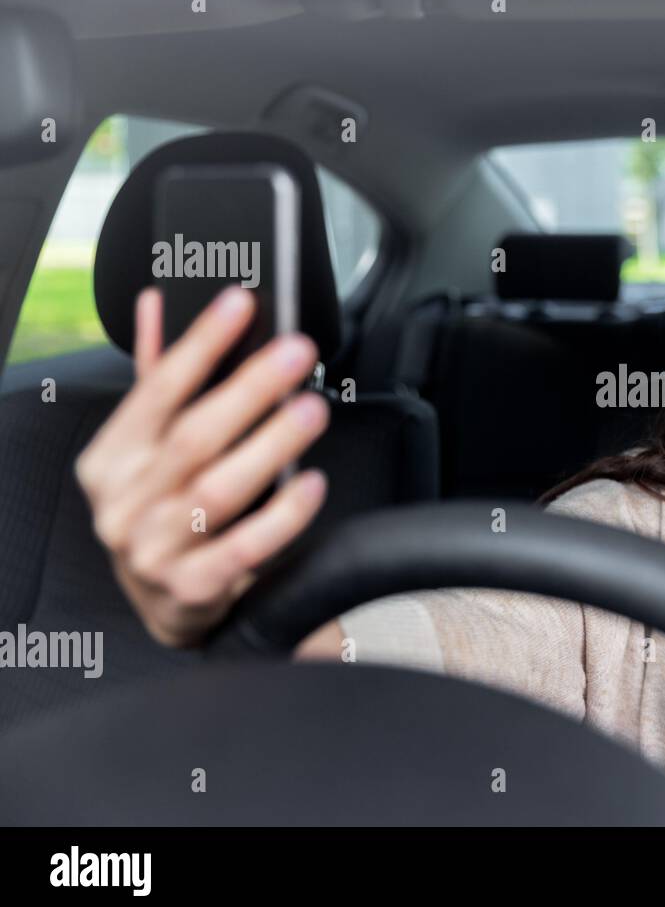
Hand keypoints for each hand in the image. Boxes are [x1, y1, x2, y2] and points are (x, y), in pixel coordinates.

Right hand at [75, 285, 330, 647]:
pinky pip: (244, 547)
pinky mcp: (191, 590)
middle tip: (296, 352)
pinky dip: (282, 516)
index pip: (157, 390)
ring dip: (271, 444)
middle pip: (193, 436)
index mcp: (111, 460)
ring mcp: (153, 551)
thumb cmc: (165, 512)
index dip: (200, 343)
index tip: (240, 303)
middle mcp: (124, 504)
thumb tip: (157, 303)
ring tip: (312, 409)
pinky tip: (312, 484)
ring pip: (218, 489)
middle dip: (250, 388)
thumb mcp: (149, 450)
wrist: (169, 603)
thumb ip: (156, 379)